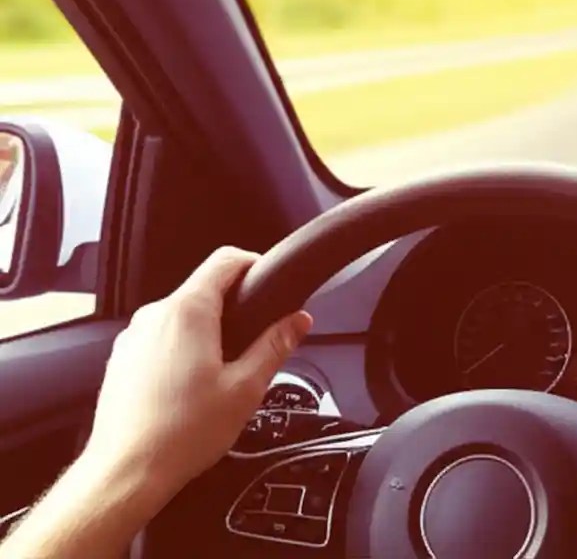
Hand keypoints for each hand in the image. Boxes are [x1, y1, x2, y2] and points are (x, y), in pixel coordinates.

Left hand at [83, 247, 312, 498]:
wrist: (127, 471)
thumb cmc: (182, 434)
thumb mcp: (247, 388)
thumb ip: (275, 345)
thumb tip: (298, 321)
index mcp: (188, 312)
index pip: (226, 260)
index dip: (255, 263)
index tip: (270, 282)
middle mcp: (155, 316)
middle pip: (204, 291)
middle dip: (235, 310)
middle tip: (257, 344)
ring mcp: (133, 338)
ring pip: (181, 318)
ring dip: (207, 334)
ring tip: (223, 377)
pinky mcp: (122, 360)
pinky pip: (160, 341)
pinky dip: (181, 352)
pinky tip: (191, 391)